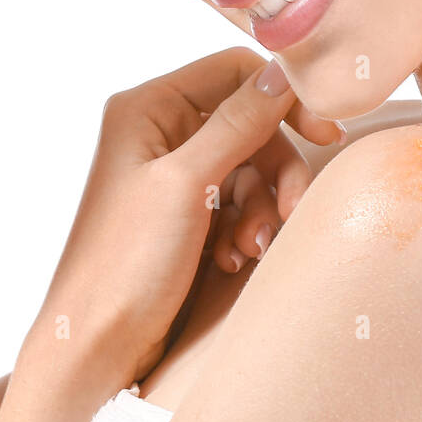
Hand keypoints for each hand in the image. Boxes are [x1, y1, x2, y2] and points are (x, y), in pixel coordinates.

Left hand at [31, 48, 343, 385]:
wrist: (96, 349)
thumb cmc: (124, 265)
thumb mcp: (188, 185)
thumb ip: (238, 123)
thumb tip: (281, 71)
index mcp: (147, 109)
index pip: (233, 73)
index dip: (281, 98)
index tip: (324, 134)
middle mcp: (158, 133)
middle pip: (249, 124)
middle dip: (274, 170)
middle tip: (292, 209)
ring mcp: (171, 175)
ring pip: (249, 169)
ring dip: (261, 209)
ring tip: (250, 250)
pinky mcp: (184, 215)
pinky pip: (238, 204)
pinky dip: (246, 229)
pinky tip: (233, 261)